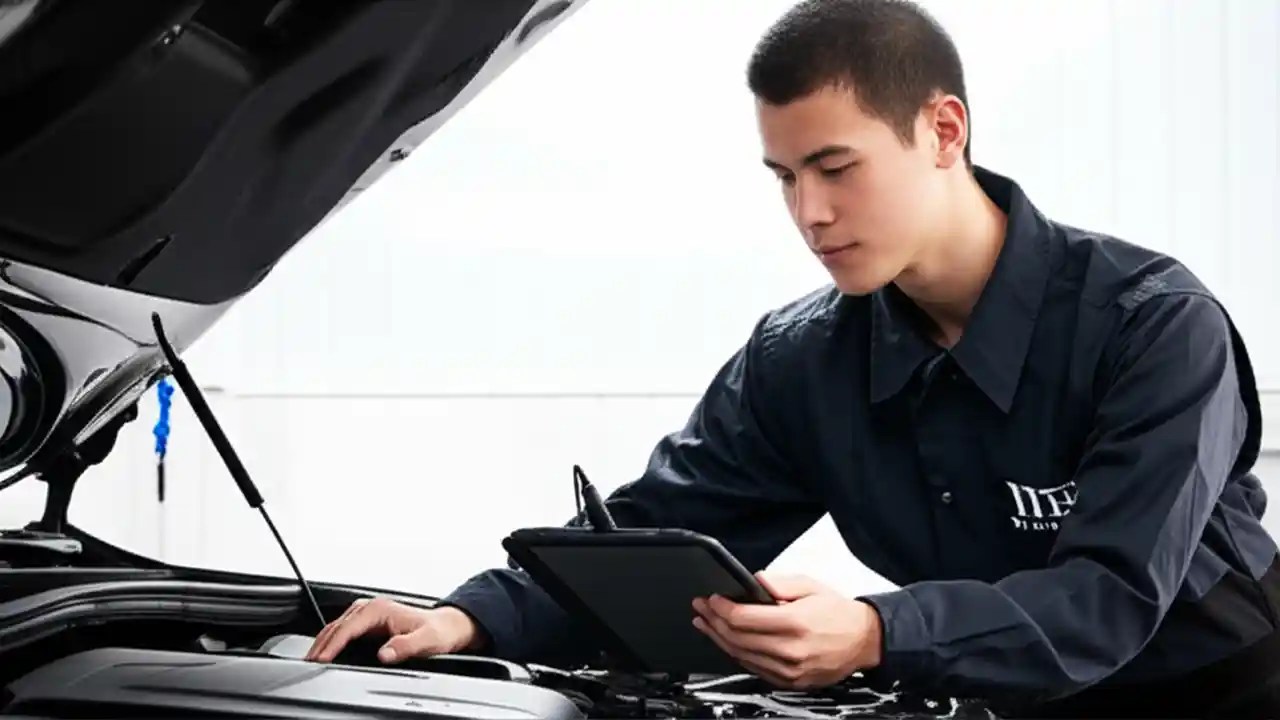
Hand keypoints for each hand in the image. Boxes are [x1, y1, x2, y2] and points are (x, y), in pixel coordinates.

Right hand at [304, 597, 480, 664]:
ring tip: (310, 659)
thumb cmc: (438, 631)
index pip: (347, 628)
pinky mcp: (367, 621)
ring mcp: (367, 614)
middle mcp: (371, 608)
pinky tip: (324, 652)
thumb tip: (384, 653)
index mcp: (380, 609)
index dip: (332, 645)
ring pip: (336, 627)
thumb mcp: (426, 640)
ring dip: (322, 642)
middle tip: (307, 663)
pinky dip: (330, 640)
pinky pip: (342, 630)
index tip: (320, 659)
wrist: (446, 626)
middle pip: (336, 626)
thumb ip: (405, 646)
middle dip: (320, 644)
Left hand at [692, 572, 882, 689]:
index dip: (722, 608)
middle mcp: (791, 651)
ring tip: (706, 624)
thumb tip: (753, 580)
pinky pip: (754, 668)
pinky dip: (737, 654)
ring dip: (719, 639)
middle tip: (701, 608)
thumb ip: (779, 583)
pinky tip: (727, 641)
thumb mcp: (810, 585)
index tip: (711, 598)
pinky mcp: (790, 682)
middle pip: (737, 638)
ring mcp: (790, 670)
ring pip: (741, 656)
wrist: (864, 640)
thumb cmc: (838, 612)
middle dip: (714, 621)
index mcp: (795, 623)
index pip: (744, 618)